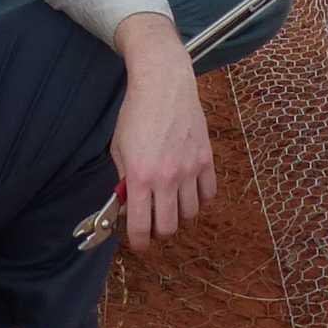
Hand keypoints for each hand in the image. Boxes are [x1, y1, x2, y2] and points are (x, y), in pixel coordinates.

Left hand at [109, 18, 215, 246]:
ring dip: (179, 214)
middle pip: (170, 227)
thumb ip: (125, 181)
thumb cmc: (136, 115)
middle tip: (152, 221)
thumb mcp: (119, 149)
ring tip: (170, 202)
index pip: (142, 226)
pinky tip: (188, 190)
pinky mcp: (206, 160)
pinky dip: (199, 199)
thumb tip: (129, 207)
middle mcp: (168, 178)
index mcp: (141, 177)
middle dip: (158, 230)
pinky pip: (208, 195)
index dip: (139, 242)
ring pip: (190, 214)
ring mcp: (190, 170)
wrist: (164, 85)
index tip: (138, 243)